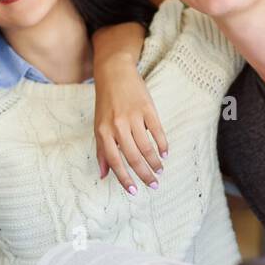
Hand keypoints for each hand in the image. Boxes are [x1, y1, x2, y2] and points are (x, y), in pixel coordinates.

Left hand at [93, 64, 166, 193]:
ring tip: (160, 170)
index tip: (134, 191)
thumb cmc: (106, 104)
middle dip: (144, 174)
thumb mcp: (99, 126)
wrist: (115, 73)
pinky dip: (163, 144)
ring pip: (146, 147)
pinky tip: (165, 153)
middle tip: (153, 185)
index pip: (115, 161)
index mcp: (104, 132)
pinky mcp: (148, 108)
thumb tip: (104, 176)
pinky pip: (157, 131)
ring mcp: (134, 116)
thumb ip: (101, 151)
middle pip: (133, 157)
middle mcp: (118, 126)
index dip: (125, 178)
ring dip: (155, 162)